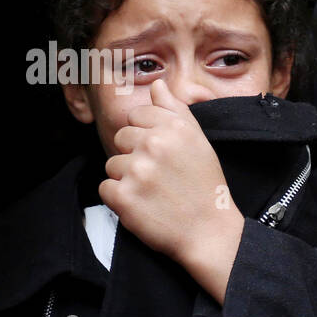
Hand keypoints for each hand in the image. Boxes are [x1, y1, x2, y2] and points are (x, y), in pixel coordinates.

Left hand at [101, 80, 243, 301]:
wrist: (210, 233)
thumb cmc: (206, 188)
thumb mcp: (199, 142)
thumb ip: (175, 110)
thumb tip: (157, 83)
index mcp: (175, 128)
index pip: (137, 115)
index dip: (147, 136)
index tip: (163, 155)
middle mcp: (155, 144)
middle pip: (121, 138)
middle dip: (135, 156)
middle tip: (160, 177)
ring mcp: (137, 171)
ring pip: (112, 164)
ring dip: (127, 179)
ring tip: (154, 193)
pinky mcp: (123, 197)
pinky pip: (105, 188)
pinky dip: (120, 199)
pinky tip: (143, 205)